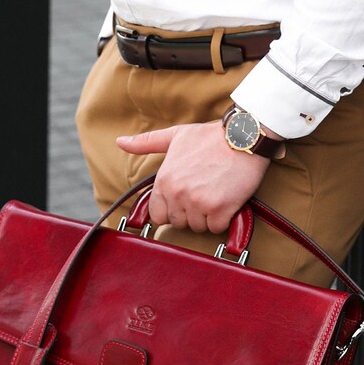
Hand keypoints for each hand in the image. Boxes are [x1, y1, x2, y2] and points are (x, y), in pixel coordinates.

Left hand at [115, 120, 273, 234]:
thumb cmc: (210, 137)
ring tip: (216, 192)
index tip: (186, 198)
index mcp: (164, 180)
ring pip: (198, 227)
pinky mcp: (219, 208)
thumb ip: (146, 142)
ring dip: (208, 216)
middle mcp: (177, 193)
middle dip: (192, 212)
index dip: (173, 209)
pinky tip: (227, 199)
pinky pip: (216, 228)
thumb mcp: (176, 136)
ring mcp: (197, 202)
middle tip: (205, 191)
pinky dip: (224, 218)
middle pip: (179, 222)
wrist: (243, 137)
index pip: (158, 215)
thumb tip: (120, 142)